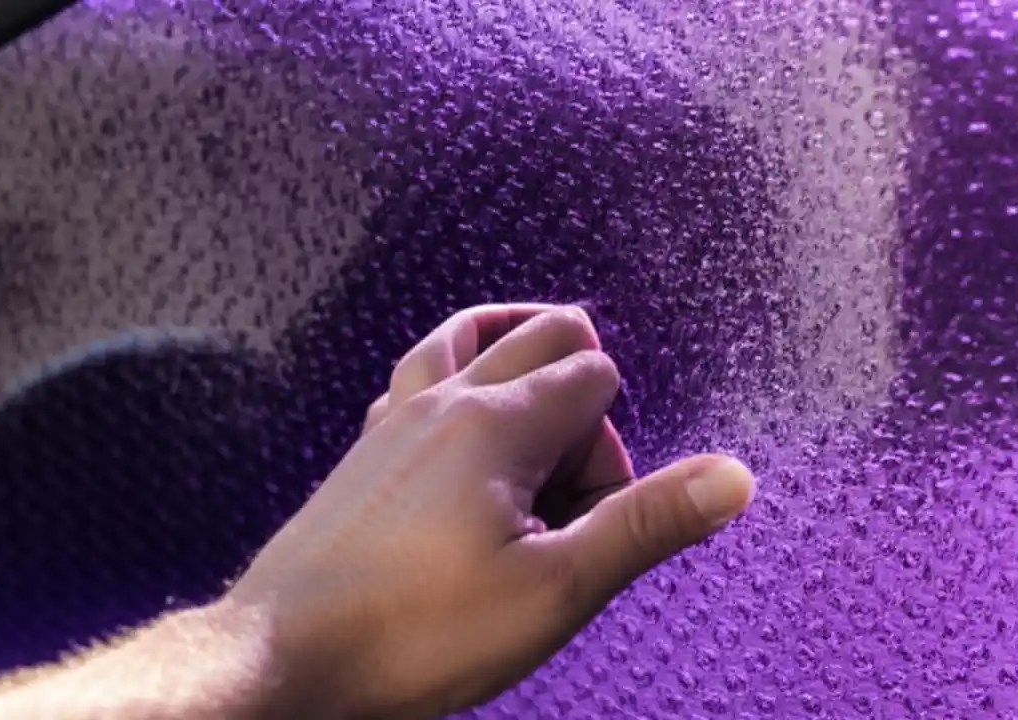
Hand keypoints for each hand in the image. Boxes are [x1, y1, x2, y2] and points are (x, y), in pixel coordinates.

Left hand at [227, 305, 755, 718]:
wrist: (283, 659)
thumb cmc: (416, 632)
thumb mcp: (555, 591)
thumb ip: (644, 524)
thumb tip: (735, 477)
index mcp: (497, 422)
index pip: (593, 378)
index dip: (614, 446)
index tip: (585, 523)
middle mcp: (444, 399)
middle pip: (542, 337)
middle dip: (577, 401)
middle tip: (565, 491)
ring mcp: (395, 417)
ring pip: (470, 337)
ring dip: (518, 363)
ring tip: (537, 419)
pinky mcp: (365, 449)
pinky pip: (419, 376)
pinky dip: (458, 380)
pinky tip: (457, 432)